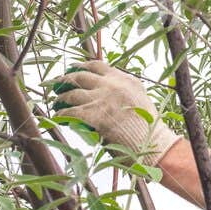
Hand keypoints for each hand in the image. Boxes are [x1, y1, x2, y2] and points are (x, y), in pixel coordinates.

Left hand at [50, 61, 178, 164]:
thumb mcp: (139, 99)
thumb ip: (123, 90)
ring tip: (56, 102)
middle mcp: (113, 85)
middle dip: (66, 79)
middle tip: (58, 84)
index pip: (97, 65)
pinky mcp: (94, 115)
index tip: (74, 70)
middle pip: (81, 76)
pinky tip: (59, 116)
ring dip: (61, 98)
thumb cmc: (148, 128)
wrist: (153, 144)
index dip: (81, 66)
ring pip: (72, 93)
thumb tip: (102, 89)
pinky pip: (70, 112)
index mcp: (125, 80)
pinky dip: (62, 114)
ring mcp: (103, 99)